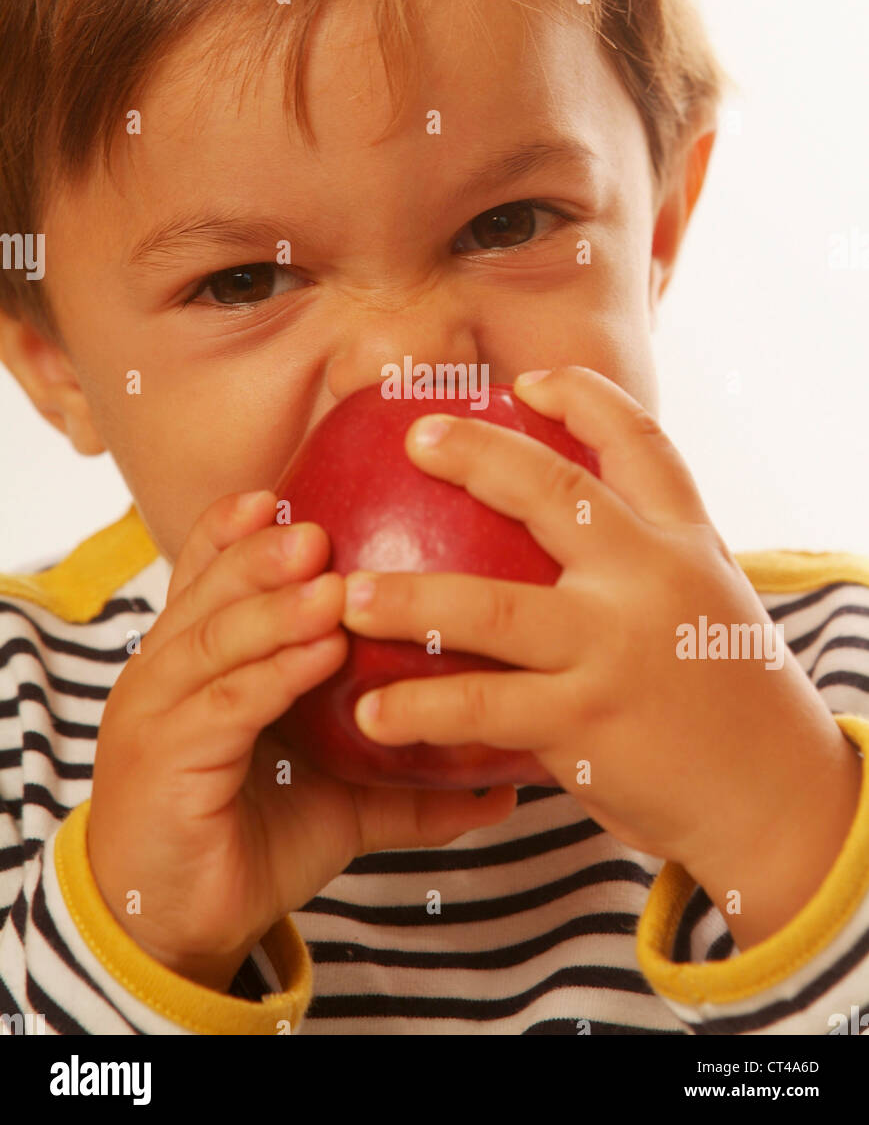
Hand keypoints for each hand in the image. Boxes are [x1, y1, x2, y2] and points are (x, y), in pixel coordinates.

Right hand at [88, 490, 516, 991]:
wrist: (182, 925)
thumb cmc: (254, 840)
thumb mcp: (339, 795)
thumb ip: (406, 776)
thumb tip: (501, 781)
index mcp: (195, 662)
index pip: (205, 574)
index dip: (235, 531)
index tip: (280, 492)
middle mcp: (164, 675)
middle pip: (209, 593)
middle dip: (262, 555)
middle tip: (319, 530)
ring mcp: (155, 717)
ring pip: (213, 641)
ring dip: (273, 609)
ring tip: (330, 585)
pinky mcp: (162, 764)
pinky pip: (223, 708)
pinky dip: (271, 677)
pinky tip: (318, 656)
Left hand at [341, 366, 856, 902]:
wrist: (775, 797)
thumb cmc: (725, 695)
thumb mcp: (705, 601)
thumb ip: (643, 560)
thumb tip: (563, 527)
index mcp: (684, 541)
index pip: (641, 443)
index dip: (585, 398)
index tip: (530, 382)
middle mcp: (651, 580)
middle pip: (558, 493)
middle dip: (478, 454)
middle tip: (415, 435)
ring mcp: (615, 649)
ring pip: (494, 609)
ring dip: (411, 599)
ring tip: (348, 595)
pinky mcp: (586, 722)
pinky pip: (484, 708)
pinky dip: (421, 709)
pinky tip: (370, 714)